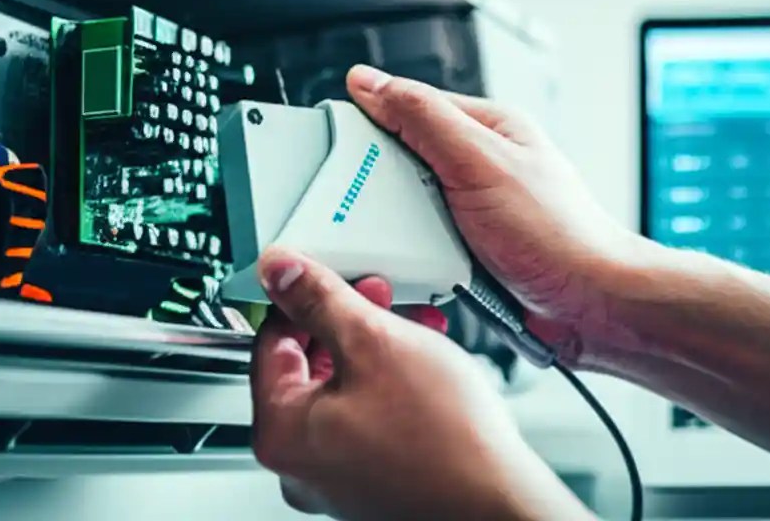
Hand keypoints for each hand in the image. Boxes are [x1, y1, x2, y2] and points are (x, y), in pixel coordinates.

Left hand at [250, 247, 591, 520]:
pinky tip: (425, 367)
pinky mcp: (375, 484)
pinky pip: (368, 420)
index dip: (301, 298)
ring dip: (375, 349)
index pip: (268, 342)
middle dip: (347, 322)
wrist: (501, 502)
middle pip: (307, 367)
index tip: (327, 276)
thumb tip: (279, 272)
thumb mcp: (374, 341)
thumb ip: (318, 299)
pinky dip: (391, 385)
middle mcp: (302, 465)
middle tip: (377, 296)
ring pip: (344, 391)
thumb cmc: (443, 441)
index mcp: (281, 433)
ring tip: (412, 328)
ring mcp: (339, 479)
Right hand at [346, 66, 665, 367]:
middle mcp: (479, 164)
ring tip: (413, 241)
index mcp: (486, 127)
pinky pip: (420, 248)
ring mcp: (473, 209)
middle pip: (400, 161)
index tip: (341, 145)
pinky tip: (422, 268)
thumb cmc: (558, 232)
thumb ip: (423, 117)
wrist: (591, 306)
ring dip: (400, 230)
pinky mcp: (468, 251)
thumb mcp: (480, 161)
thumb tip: (371, 82)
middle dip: (383, 187)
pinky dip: (415, 260)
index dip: (371, 124)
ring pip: (406, 209)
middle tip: (380, 206)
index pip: (407, 105)